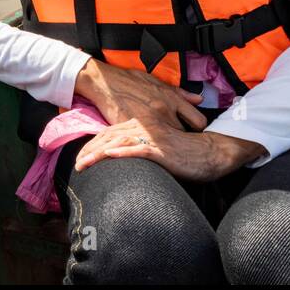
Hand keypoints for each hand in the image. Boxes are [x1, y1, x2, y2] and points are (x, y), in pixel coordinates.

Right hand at [74, 59, 205, 130]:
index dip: (197, 127)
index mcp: (171, 99)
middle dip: (181, 137)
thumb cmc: (129, 80)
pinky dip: (148, 145)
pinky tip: (146, 143)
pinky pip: (146, 143)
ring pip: (167, 142)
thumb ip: (179, 92)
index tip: (192, 129)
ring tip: (162, 142)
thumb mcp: (156, 81)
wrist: (103, 82)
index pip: (198, 121)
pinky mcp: (133, 130)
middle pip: (184, 134)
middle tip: (177, 138)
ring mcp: (148, 122)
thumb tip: (199, 99)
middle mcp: (163, 111)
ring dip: (166, 142)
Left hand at [74, 116, 266, 181]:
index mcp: (141, 126)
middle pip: (109, 137)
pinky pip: (139, 149)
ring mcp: (153, 138)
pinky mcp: (162, 149)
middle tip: (77, 164)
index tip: (80, 157)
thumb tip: (122, 159)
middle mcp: (144, 128)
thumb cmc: (186, 153)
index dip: (93, 144)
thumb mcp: (158, 148)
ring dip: (98, 153)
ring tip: (84, 163)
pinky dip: (123, 152)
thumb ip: (141, 148)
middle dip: (89, 150)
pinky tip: (110, 156)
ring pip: (118, 142)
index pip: (110, 134)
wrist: (213, 152)